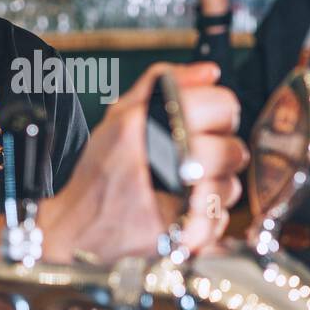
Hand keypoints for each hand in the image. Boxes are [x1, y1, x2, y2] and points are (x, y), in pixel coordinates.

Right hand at [39, 61, 246, 263]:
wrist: (76, 227)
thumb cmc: (97, 173)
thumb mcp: (120, 115)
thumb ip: (164, 83)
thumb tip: (209, 72)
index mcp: (154, 126)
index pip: (224, 106)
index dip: (220, 112)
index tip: (207, 123)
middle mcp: (170, 162)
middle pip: (233, 150)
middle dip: (220, 153)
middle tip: (195, 159)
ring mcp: (180, 204)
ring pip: (230, 188)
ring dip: (213, 188)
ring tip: (185, 188)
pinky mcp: (185, 237)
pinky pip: (220, 220)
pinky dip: (206, 218)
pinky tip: (182, 211)